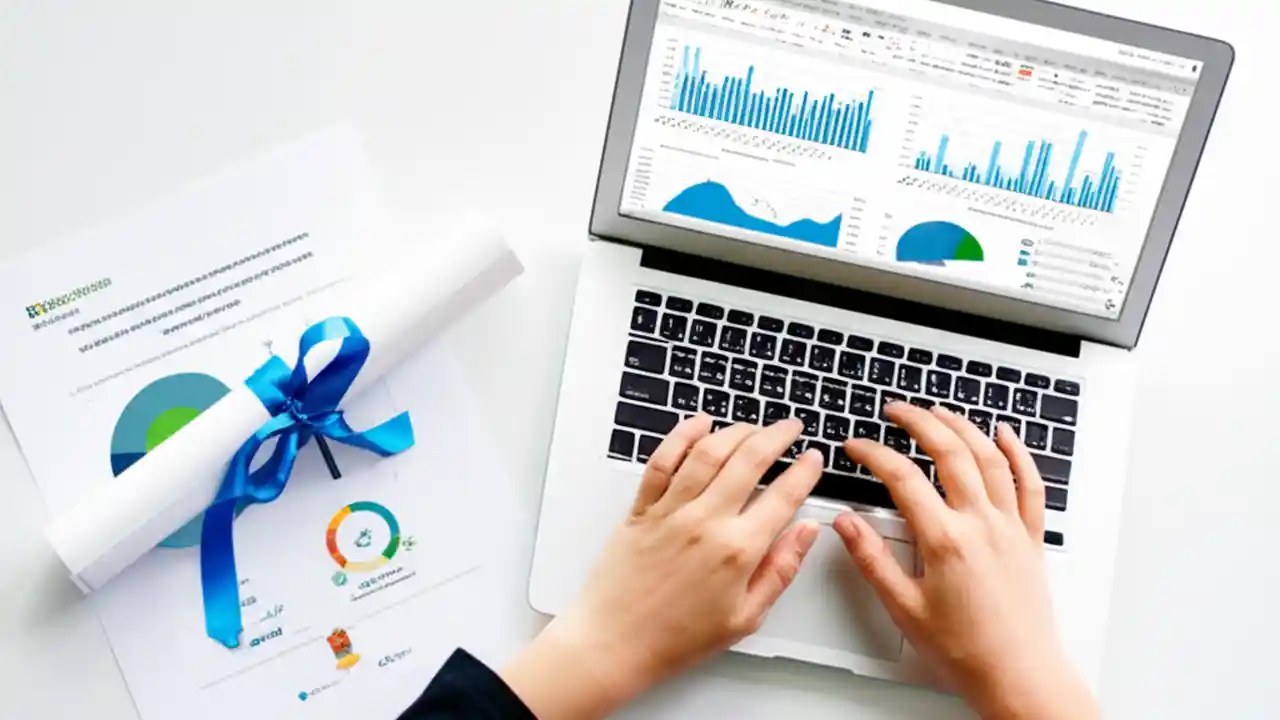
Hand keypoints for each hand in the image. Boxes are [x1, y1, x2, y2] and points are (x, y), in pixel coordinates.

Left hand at [502, 416, 822, 718]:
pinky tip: (700, 422)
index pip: (782, 497)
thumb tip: (806, 533)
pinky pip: (664, 459)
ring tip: (755, 426)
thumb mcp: (745, 617)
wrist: (613, 643)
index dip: (804, 472)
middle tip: (791, 427)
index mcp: (737, 551)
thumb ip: (780, 569)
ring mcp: (671, 510)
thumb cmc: (676, 638)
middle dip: (776, 436)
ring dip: (737, 430)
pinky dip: (683, 434)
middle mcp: (705, 522)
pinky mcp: (642, 507)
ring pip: (709, 451)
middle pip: (749, 459)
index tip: (814, 458)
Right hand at [836, 403, 1098, 719]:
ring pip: (989, 458)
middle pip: (949, 452)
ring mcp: (1009, 527)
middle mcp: (981, 525)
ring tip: (939, 410)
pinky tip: (1005, 434)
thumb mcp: (904, 608)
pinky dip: (1018, 452)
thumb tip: (846, 524)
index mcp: (945, 541)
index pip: (901, 477)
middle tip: (896, 410)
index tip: (856, 447)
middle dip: (918, 421)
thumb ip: (872, 560)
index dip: (873, 454)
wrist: (1020, 676)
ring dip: (962, 426)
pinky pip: (1030, 484)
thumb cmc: (965, 651)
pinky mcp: (1029, 538)